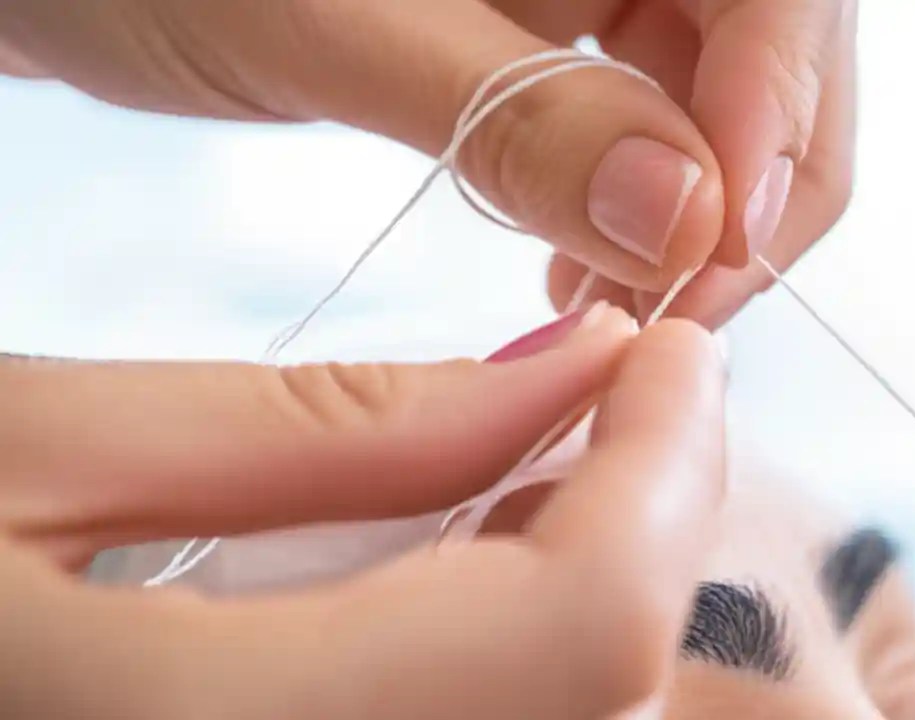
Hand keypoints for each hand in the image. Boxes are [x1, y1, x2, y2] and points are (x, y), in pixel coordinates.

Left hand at [0, 0, 855, 327]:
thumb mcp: (332, 26)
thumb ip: (518, 114)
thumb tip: (687, 219)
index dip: (777, 110)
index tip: (719, 246)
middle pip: (773, 49)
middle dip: (748, 186)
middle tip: (676, 310)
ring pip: (718, 100)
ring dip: (695, 215)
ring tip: (614, 302)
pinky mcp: (551, 37)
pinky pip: (647, 127)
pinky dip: (635, 211)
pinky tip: (581, 265)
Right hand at [0, 313, 727, 719]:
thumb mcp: (25, 450)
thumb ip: (329, 430)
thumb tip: (567, 371)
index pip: (578, 635)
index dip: (665, 473)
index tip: (668, 348)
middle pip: (590, 705)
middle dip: (639, 529)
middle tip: (607, 395)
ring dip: (583, 595)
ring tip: (522, 469)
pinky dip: (511, 661)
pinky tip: (452, 570)